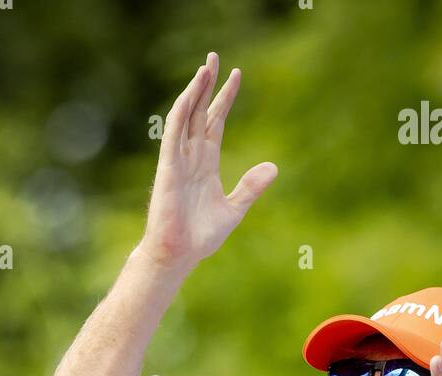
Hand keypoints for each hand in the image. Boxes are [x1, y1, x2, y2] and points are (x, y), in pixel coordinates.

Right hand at [138, 51, 276, 274]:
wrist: (179, 254)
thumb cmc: (200, 237)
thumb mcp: (234, 209)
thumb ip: (251, 187)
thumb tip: (273, 167)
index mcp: (207, 163)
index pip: (215, 121)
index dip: (225, 98)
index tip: (236, 75)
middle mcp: (192, 155)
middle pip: (200, 110)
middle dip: (208, 84)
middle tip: (215, 56)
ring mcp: (178, 158)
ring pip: (186, 115)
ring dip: (195, 90)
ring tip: (207, 65)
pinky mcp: (168, 165)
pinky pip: (173, 132)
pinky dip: (182, 110)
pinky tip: (191, 91)